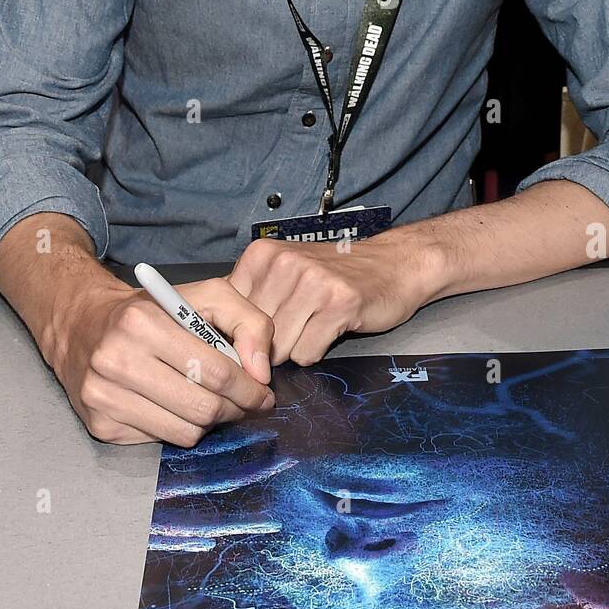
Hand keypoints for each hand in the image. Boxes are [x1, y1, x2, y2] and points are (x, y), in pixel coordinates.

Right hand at [50, 274, 275, 445]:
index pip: (214, 371)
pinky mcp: (100, 425)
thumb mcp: (206, 295)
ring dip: (209, 422)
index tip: (263, 393)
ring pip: (185, 433)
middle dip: (235, 409)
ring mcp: (104, 397)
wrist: (84, 326)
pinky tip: (176, 406)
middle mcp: (116, 360)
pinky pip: (161, 442)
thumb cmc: (153, 311)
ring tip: (212, 401)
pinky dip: (179, 427)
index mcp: (143, 322)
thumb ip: (248, 322)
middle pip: (202, 407)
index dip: (248, 388)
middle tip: (245, 403)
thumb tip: (261, 372)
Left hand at [227, 235, 433, 365]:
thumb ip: (251, 296)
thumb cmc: (336, 274)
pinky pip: (307, 353)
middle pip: (254, 336)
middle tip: (296, 328)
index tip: (258, 336)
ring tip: (315, 325)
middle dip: (270, 345)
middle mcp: (283, 264)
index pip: (230, 314)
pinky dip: (317, 351)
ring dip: (296, 348)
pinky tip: (331, 329)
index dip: (242, 334)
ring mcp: (311, 282)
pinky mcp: (338, 304)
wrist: (394, 264)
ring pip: (279, 349)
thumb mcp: (284, 272)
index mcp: (262, 255)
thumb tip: (215, 334)